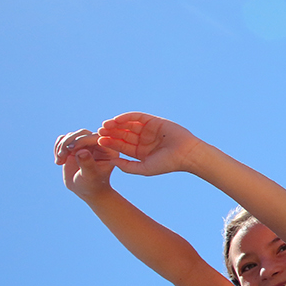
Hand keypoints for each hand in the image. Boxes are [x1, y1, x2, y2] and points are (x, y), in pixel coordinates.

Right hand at [55, 129, 117, 200]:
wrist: (86, 190)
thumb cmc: (92, 184)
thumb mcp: (90, 176)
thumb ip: (87, 163)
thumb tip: (81, 151)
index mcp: (108, 149)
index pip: (95, 137)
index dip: (82, 140)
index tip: (71, 149)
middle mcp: (98, 144)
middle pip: (82, 133)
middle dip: (69, 143)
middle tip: (62, 156)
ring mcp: (85, 144)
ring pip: (71, 135)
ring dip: (62, 146)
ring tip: (59, 161)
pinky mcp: (74, 147)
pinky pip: (63, 139)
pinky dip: (57, 147)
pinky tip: (58, 161)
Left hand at [95, 112, 209, 176]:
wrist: (186, 154)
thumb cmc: (168, 164)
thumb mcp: (144, 168)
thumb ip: (128, 166)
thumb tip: (111, 162)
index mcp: (140, 152)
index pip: (121, 146)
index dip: (110, 143)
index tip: (99, 142)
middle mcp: (143, 140)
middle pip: (123, 134)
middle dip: (111, 132)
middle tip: (99, 131)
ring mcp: (148, 129)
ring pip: (128, 124)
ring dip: (116, 124)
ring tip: (105, 125)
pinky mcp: (154, 120)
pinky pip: (137, 116)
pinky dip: (127, 117)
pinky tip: (117, 119)